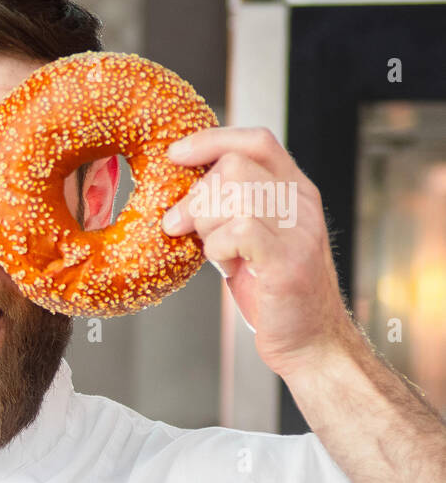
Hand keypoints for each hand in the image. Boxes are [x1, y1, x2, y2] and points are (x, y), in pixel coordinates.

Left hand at [160, 126, 355, 378]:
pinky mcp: (288, 261)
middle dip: (197, 195)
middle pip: (234, 165)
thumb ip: (227, 210)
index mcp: (292, 191)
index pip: (255, 141)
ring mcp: (298, 230)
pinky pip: (240, 229)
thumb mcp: (247, 240)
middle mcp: (300, 202)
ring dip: (205, 223)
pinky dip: (216, 247)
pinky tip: (222, 264)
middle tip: (185, 228)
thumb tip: (180, 192)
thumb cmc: (272, 293)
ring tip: (211, 250)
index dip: (211, 140)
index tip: (175, 155)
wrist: (308, 342)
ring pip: (234, 192)